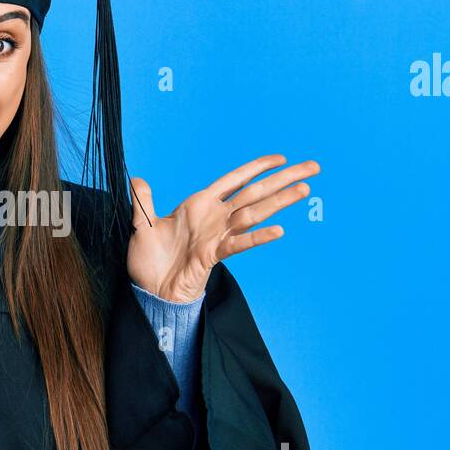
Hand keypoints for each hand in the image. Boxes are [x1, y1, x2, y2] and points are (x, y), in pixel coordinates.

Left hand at [126, 154, 319, 302]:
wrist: (149, 291)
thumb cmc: (150, 261)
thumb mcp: (142, 225)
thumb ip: (143, 201)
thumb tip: (136, 178)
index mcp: (200, 205)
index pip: (235, 180)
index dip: (257, 168)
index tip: (281, 158)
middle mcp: (214, 218)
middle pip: (255, 192)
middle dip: (283, 178)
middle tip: (313, 166)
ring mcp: (217, 236)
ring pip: (254, 213)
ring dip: (279, 201)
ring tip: (304, 188)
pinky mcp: (213, 255)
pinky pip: (238, 244)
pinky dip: (257, 237)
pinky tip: (279, 230)